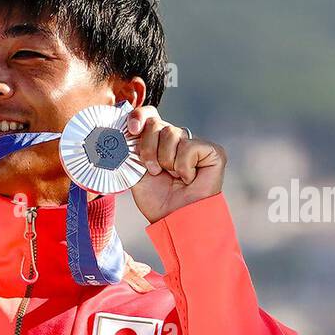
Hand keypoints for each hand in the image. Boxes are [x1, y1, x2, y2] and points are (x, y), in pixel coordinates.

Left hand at [125, 106, 225, 222]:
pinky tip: (188, 178)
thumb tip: (121, 131)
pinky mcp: (213, 152)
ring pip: (171, 133)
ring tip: (173, 177)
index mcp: (158, 141)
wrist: (175, 219)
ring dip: (166, 161)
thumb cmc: (158, 200)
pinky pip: (189, 146)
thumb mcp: (135, 171)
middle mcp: (177, 139)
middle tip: (154, 170)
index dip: (139, 117)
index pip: (149, 115)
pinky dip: (184, 166)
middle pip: (156, 123)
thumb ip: (129, 148)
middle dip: (148, 149)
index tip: (131, 130)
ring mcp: (195, 144)